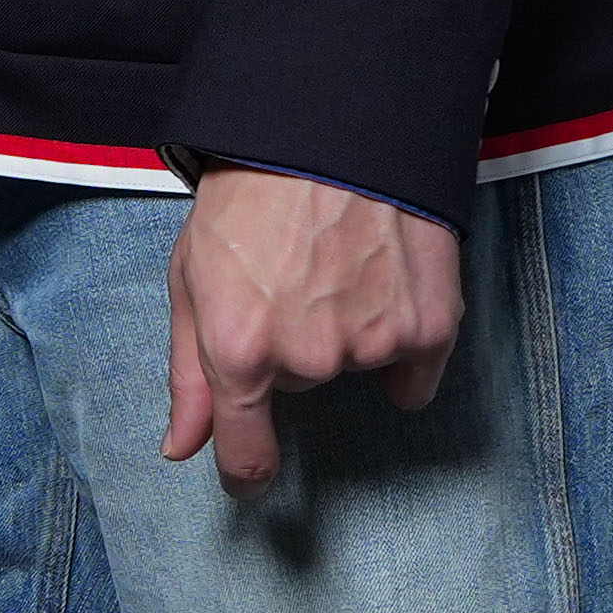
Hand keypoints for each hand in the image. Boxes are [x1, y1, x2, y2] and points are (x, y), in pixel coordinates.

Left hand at [160, 164, 462, 496]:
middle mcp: (307, 359)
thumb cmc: (247, 196)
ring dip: (340, 329)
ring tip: (330, 262)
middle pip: (293, 385)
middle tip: (284, 273)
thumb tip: (183, 449)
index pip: (246, 452)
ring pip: (348, 367)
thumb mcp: (190, 277)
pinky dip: (401, 338)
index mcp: (238, 350)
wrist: (330, 133)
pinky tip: (381, 285)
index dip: (245, 472)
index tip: (248, 479)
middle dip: (284, 339)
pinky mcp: (429, 327)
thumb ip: (188, 374)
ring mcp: (372, 344)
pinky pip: (413, 370)